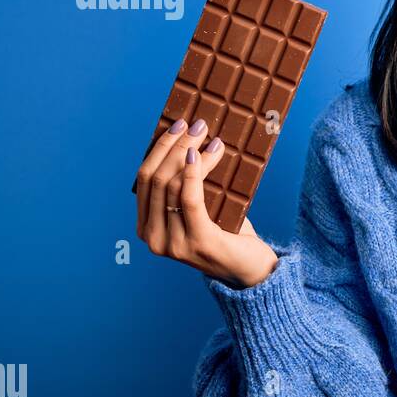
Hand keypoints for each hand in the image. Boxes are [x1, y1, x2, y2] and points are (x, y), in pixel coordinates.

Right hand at [134, 118, 279, 288]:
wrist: (252, 272)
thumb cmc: (228, 235)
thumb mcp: (201, 209)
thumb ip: (188, 188)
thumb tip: (191, 142)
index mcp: (148, 229)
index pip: (144, 180)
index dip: (158, 149)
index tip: (176, 125)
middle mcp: (154, 239)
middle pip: (155, 179)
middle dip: (174, 145)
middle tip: (196, 125)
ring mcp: (173, 243)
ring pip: (172, 185)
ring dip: (190, 154)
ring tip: (209, 137)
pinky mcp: (197, 242)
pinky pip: (189, 199)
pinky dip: (193, 174)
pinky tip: (200, 156)